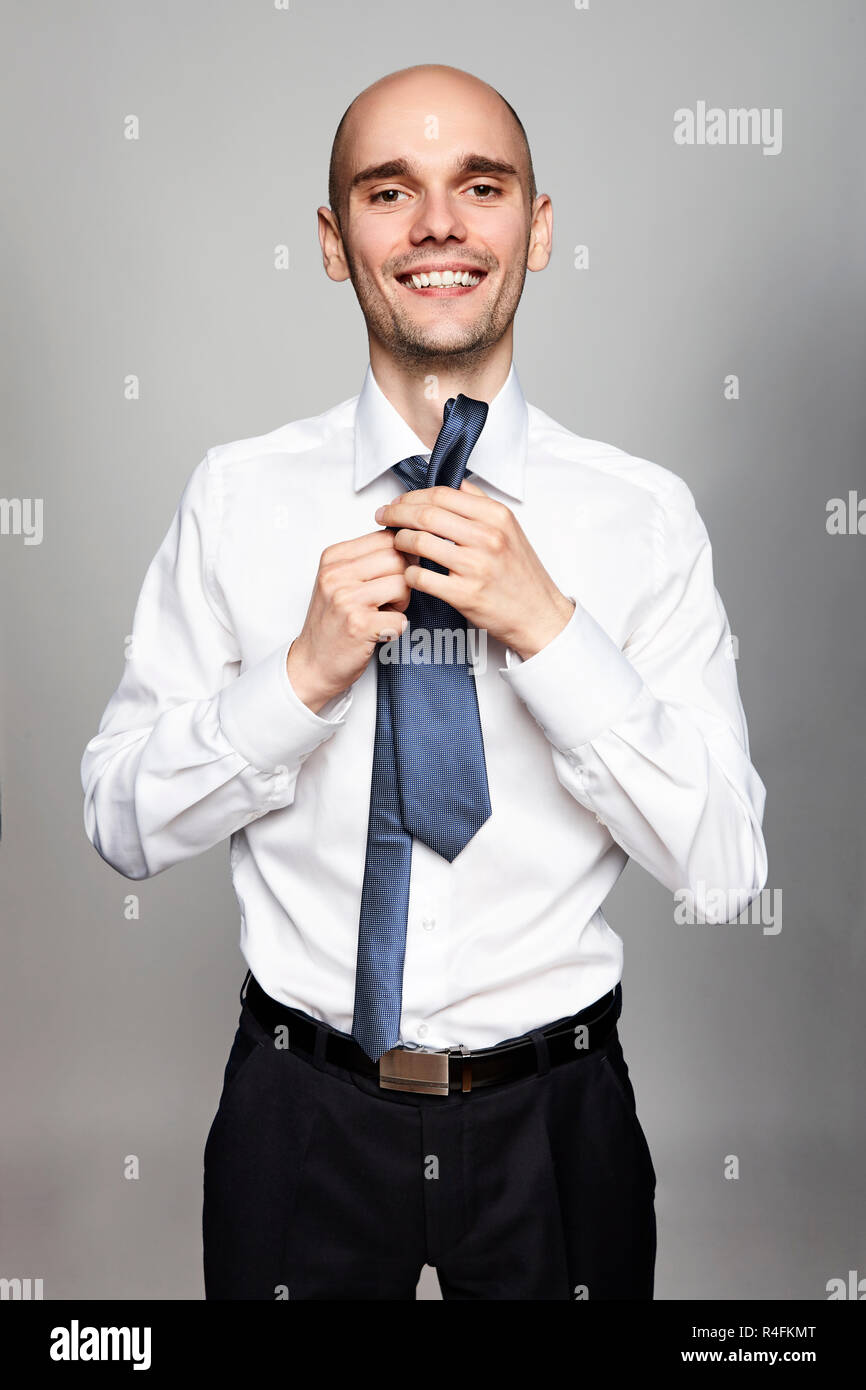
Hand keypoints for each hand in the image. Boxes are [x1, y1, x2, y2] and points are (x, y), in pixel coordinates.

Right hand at [287, 530, 410, 711]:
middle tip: (389, 598)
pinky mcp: (359, 625)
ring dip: (402, 603)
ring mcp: (346, 599)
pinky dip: (396, 628)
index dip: (402, 556)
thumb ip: (369, 559)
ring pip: (404, 584)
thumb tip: (411, 544)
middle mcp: (336, 574)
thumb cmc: (331, 623)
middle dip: (404, 579)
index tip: (393, 574)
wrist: (312, 664)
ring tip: (382, 614)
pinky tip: (378, 631)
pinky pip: (402, 618)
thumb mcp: (341, 580)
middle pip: (398, 558)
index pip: (387, 537)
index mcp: (333, 557)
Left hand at [375, 479, 574, 658]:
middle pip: (426, 514)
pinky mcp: (465, 594)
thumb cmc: (521, 574)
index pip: (442, 494)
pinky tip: (409, 573)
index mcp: (496, 516)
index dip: (412, 496)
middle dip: (396, 513)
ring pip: (419, 542)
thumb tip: (452, 483)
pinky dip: (408, 573)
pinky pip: (421, 577)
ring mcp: (475, 566)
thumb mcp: (509, 529)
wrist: (539, 614)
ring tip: (396, 544)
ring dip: (399, 541)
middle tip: (383, 517)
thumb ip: (480, 504)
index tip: (398, 503)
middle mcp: (487, 537)